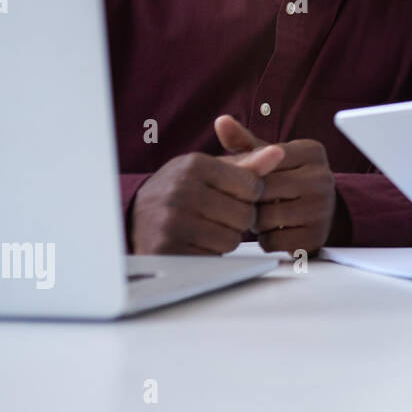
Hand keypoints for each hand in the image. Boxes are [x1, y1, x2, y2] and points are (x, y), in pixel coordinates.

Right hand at [128, 144, 284, 254]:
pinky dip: (210, 252)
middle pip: (245, 215)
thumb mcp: (210, 169)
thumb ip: (247, 163)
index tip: (233, 194)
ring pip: (232, 239)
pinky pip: (213, 257)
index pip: (253, 186)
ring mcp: (172, 221)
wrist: (133, 216)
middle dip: (239, 219)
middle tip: (218, 214)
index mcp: (195, 165)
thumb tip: (278, 154)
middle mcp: (181, 190)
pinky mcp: (168, 249)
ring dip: (225, 237)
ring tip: (206, 226)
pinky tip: (195, 241)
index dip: (249, 195)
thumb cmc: (180, 189)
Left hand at [215, 115, 336, 254]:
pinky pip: (274, 242)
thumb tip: (221, 121)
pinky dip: (266, 240)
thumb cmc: (287, 180)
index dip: (249, 176)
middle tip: (253, 201)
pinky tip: (273, 231)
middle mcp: (323, 178)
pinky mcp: (317, 237)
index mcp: (312, 151)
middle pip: (263, 191)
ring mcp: (323, 208)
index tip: (251, 180)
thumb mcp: (270, 158)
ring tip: (263, 215)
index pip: (264, 163)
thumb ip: (244, 141)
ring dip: (256, 222)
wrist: (321, 211)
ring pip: (266, 218)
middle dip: (251, 200)